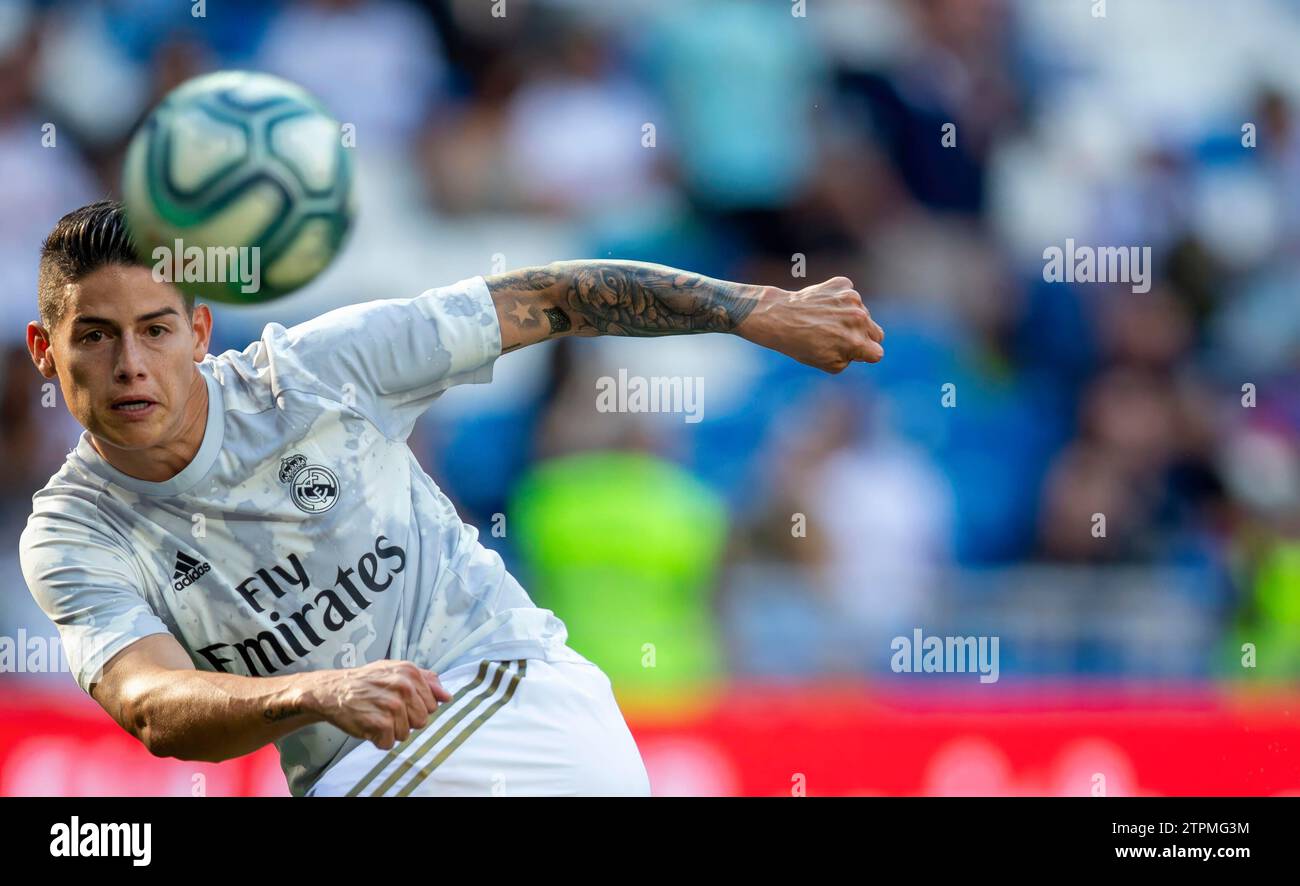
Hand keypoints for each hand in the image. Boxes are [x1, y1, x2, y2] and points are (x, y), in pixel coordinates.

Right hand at [297, 659, 453, 749]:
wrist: (332, 690)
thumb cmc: (366, 682)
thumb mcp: (396, 671)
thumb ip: (425, 681)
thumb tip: (447, 696)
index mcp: (411, 673)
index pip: (431, 705)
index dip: (414, 708)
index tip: (398, 702)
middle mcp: (404, 687)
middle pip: (421, 721)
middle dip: (405, 721)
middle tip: (385, 710)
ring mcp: (392, 705)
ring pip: (406, 734)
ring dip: (390, 731)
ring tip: (375, 716)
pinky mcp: (380, 723)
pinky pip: (389, 743)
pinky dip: (378, 739)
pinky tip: (368, 725)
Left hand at [739, 277, 883, 372]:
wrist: (779, 317)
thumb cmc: (802, 345)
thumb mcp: (830, 364)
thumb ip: (852, 358)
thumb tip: (862, 349)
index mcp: (857, 342)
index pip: (877, 352)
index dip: (865, 355)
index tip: (853, 352)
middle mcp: (859, 319)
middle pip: (876, 332)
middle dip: (863, 337)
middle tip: (841, 338)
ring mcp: (852, 299)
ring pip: (864, 313)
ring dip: (851, 318)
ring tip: (827, 321)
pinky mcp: (843, 284)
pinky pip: (851, 295)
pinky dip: (841, 301)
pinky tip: (824, 307)